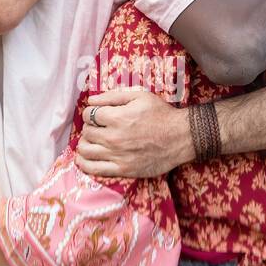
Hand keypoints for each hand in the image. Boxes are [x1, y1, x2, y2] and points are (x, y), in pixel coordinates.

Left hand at [76, 88, 193, 177]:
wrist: (181, 137)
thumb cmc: (161, 114)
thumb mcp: (139, 96)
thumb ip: (113, 96)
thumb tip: (91, 100)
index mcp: (117, 118)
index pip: (88, 114)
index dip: (91, 113)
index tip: (98, 115)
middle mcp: (113, 137)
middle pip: (86, 132)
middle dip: (90, 128)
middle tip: (98, 128)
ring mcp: (117, 155)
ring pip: (85, 150)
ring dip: (84, 144)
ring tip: (91, 142)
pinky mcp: (122, 170)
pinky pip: (94, 169)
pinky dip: (84, 163)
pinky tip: (85, 158)